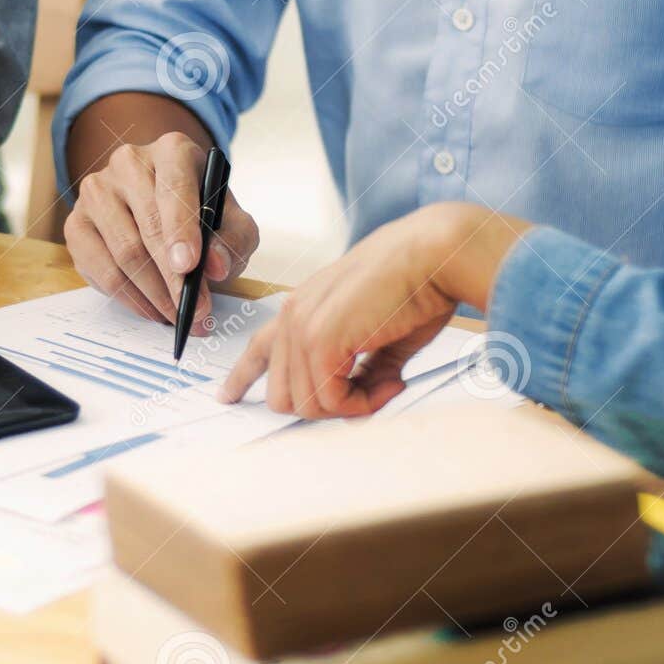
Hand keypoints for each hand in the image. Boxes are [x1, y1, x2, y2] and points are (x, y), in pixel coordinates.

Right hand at [64, 132, 259, 327]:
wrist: (160, 203)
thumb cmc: (200, 210)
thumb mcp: (232, 220)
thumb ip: (234, 240)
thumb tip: (215, 266)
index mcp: (171, 151)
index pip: (174, 188)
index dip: (182, 229)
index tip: (190, 267)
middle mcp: (128, 163)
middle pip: (148, 226)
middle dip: (173, 278)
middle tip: (194, 311)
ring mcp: (96, 191)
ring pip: (123, 252)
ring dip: (153, 294)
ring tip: (176, 316)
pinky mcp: (76, 223)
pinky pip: (99, 269)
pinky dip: (128, 297)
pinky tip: (150, 308)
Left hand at [218, 203, 530, 417]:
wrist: (435, 254)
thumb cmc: (416, 284)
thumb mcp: (379, 336)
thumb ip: (359, 370)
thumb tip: (358, 405)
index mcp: (301, 308)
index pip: (259, 348)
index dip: (242, 376)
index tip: (228, 396)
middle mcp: (293, 315)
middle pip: (282, 396)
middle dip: (328, 408)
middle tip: (372, 394)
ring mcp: (301, 326)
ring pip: (305, 404)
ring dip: (351, 408)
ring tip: (389, 382)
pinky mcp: (320, 339)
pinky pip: (329, 400)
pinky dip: (363, 404)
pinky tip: (392, 381)